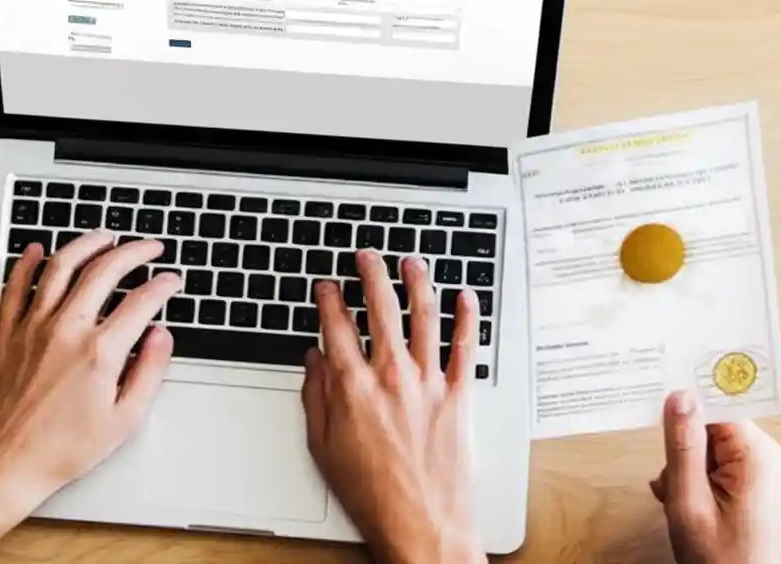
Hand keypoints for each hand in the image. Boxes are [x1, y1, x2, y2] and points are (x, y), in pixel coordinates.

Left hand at [0, 233, 180, 563]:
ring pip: (61, 266)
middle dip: (133, 252)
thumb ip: (149, 372)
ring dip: (86, 244)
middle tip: (148, 247)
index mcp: (100, 352)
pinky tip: (38, 249)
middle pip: (105, 271)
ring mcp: (33, 327)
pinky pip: (16, 286)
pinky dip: (27, 262)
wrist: (3, 462)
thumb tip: (161, 338)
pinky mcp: (6, 333)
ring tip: (104, 236)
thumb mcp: (123, 420)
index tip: (171, 281)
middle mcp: (66, 330)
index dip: (163, 285)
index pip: (141, 302)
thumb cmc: (60, 449)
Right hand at [301, 250, 486, 563]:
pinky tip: (465, 297)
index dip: (328, 300)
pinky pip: (466, 347)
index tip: (326, 286)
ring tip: (412, 262)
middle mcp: (391, 377)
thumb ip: (315, 397)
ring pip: (425, 317)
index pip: (336, 327)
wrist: (422, 524)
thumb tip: (313, 361)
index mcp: (353, 388)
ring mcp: (429, 383)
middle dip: (371, 274)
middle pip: (380, 308)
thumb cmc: (373, 494)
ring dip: (418, 283)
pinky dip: (468, 318)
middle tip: (366, 256)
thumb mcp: (323, 447)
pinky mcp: (459, 396)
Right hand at [650, 391, 780, 563]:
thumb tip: (680, 395)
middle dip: (683, 448)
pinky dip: (696, 478)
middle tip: (669, 478)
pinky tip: (686, 501)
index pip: (719, 407)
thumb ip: (683, 446)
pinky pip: (719, 464)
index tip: (657, 406)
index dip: (687, 407)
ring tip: (677, 498)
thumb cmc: (718, 559)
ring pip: (711, 447)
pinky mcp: (757, 485)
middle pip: (714, 427)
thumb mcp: (689, 501)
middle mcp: (769, 457)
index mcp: (759, 456)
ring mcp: (765, 472)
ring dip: (687, 467)